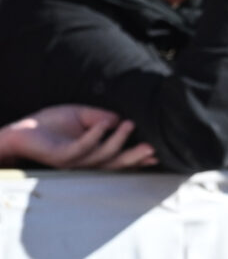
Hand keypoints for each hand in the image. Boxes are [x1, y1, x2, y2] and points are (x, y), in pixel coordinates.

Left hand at [0, 105, 156, 169]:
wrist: (21, 129)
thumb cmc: (50, 124)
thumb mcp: (80, 115)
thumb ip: (100, 117)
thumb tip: (118, 118)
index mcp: (91, 153)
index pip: (117, 157)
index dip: (136, 158)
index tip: (156, 154)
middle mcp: (83, 161)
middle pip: (113, 164)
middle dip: (133, 158)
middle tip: (152, 149)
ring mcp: (72, 161)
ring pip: (100, 156)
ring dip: (117, 141)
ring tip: (129, 124)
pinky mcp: (60, 156)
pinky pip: (81, 148)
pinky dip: (94, 136)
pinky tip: (103, 125)